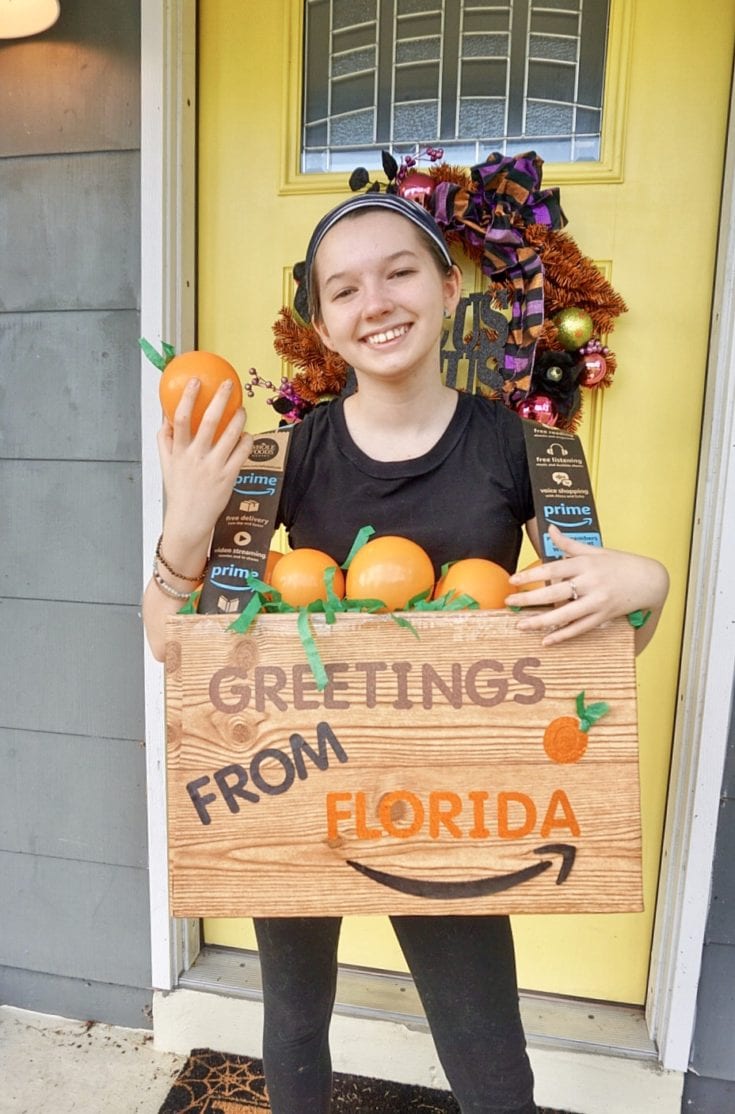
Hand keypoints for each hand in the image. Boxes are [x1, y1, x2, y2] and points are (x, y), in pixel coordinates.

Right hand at [158, 376, 252, 553]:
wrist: (189, 520)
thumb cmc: (179, 491)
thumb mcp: (166, 464)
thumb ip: (165, 439)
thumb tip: (166, 416)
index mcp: (179, 452)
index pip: (182, 419)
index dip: (188, 398)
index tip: (195, 382)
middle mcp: (196, 457)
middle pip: (210, 421)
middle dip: (220, 399)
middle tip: (227, 384)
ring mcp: (214, 467)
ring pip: (231, 434)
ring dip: (239, 418)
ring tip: (241, 409)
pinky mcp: (229, 477)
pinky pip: (242, 452)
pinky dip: (246, 440)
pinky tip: (245, 435)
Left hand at [506, 525, 668, 647]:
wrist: (650, 580)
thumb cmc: (621, 564)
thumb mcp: (596, 550)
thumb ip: (569, 543)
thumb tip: (551, 528)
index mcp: (586, 563)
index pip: (553, 568)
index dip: (531, 574)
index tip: (512, 580)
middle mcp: (591, 582)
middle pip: (555, 592)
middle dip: (529, 599)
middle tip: (509, 603)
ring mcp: (598, 601)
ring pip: (566, 614)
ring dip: (541, 622)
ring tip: (521, 626)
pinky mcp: (604, 617)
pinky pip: (580, 628)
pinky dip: (563, 635)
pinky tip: (546, 640)